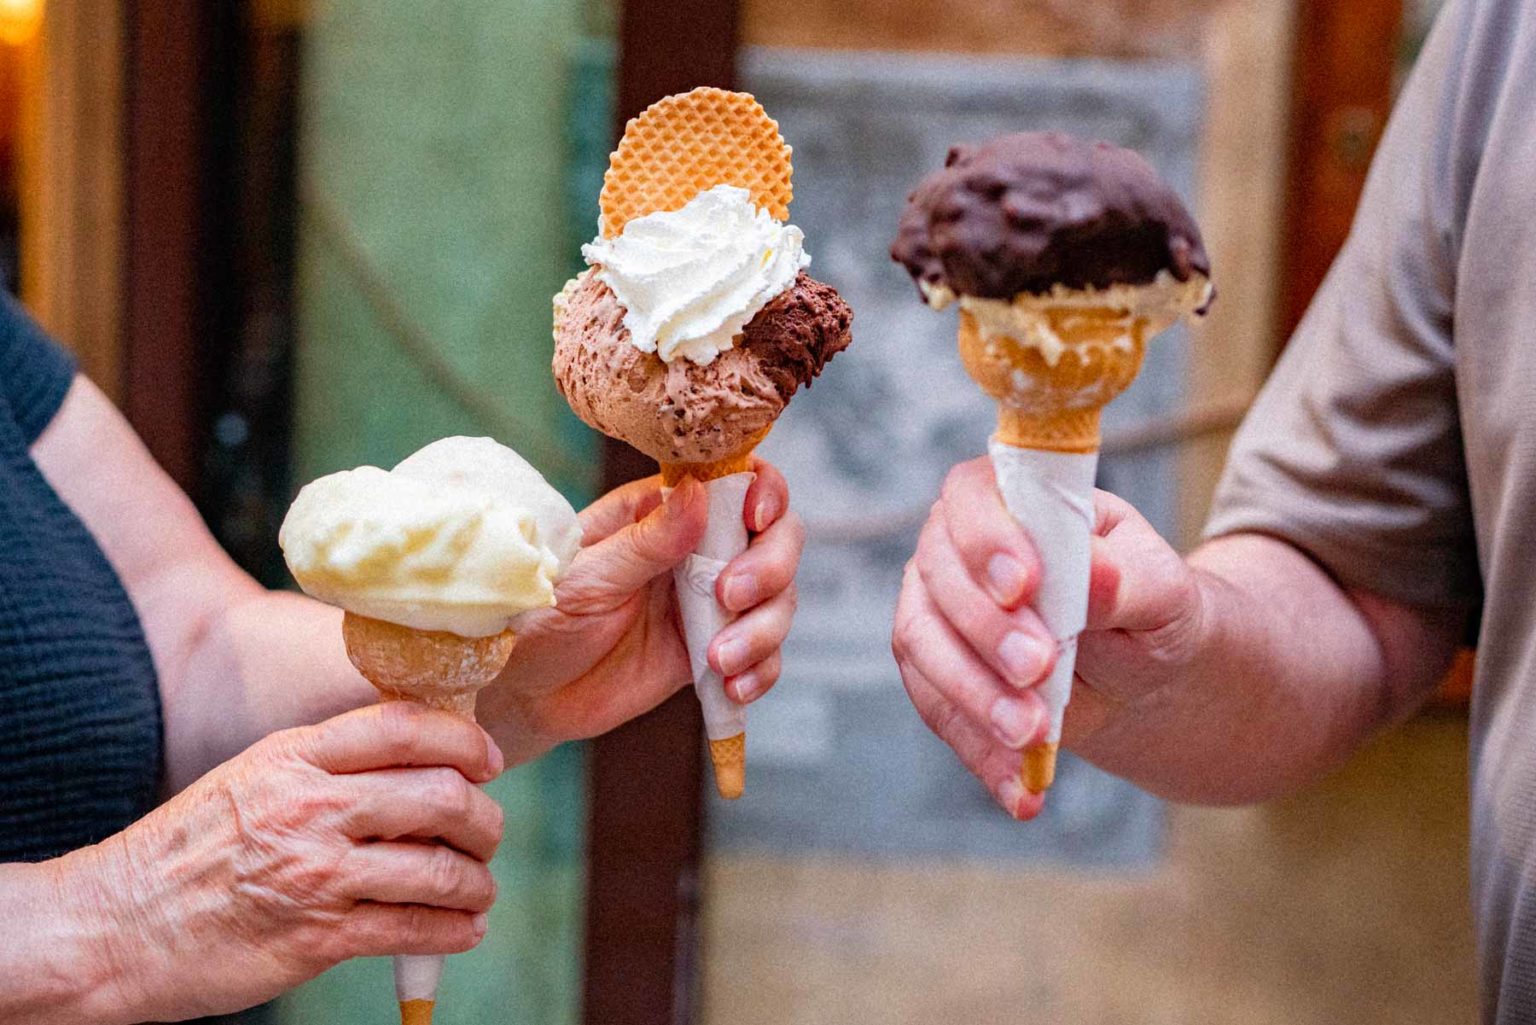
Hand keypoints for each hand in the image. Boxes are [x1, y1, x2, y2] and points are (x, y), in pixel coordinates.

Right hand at [35, 704, 504, 1023]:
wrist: (111, 927)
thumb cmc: (188, 851)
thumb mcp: (254, 777)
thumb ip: (329, 764)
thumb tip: (421, 764)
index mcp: (296, 756)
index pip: (407, 726)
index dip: (465, 741)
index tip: (488, 761)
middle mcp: (312, 807)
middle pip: (441, 795)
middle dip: (484, 819)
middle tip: (486, 833)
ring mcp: (316, 873)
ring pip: (439, 868)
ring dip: (477, 882)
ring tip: (478, 890)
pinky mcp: (317, 936)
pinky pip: (414, 930)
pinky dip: (455, 931)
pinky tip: (463, 929)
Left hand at [483, 458, 803, 764]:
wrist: (526, 693)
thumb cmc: (540, 617)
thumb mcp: (588, 576)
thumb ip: (647, 541)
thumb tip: (699, 494)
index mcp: (662, 512)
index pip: (737, 482)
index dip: (764, 491)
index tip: (756, 519)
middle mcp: (697, 551)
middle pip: (777, 538)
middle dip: (770, 567)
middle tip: (730, 598)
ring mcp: (710, 602)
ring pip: (778, 599)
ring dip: (764, 629)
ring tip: (720, 660)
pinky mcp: (714, 650)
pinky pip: (764, 655)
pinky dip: (762, 670)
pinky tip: (733, 686)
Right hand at [891, 457, 1200, 819]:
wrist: (1148, 677)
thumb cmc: (1154, 610)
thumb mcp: (1164, 591)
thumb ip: (1127, 579)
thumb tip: (1093, 574)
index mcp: (1015, 498)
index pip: (974, 497)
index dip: (987, 538)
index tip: (1024, 584)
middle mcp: (960, 545)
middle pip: (937, 575)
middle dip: (984, 629)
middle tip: (1040, 669)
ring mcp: (939, 610)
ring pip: (922, 646)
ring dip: (973, 696)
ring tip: (1033, 736)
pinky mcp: (937, 673)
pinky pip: (937, 711)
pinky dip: (978, 752)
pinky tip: (1021, 790)